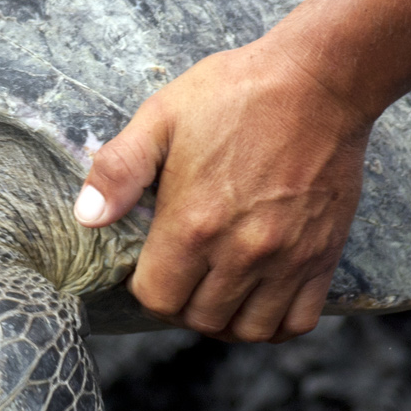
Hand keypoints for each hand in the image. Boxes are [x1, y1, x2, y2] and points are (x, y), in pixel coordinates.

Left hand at [74, 37, 373, 341]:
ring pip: (248, 330)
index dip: (147, 285)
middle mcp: (242, 251)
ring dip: (227, 318)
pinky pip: (298, 322)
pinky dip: (275, 322)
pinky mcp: (323, 255)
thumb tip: (87, 218)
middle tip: (184, 271)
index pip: (157, 297)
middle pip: (200, 319)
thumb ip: (118, 170)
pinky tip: (260, 296)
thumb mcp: (161, 117)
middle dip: (183, 302)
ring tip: (219, 288)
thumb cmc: (236, 94)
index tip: (152, 263)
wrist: (319, 80)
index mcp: (194, 222)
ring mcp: (288, 258)